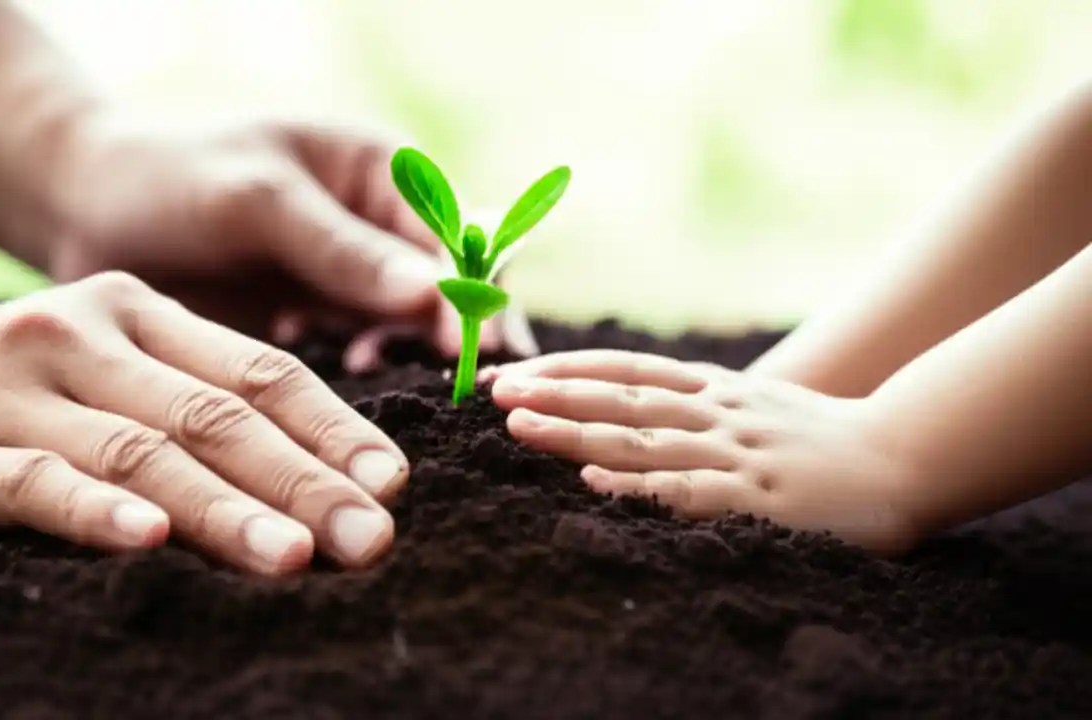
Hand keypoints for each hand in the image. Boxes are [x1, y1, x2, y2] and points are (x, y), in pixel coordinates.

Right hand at [0, 273, 408, 573]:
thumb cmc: (9, 397)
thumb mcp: (105, 372)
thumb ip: (192, 403)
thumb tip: (317, 480)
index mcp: (138, 311)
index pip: (260, 369)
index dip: (334, 428)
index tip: (395, 484)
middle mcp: (83, 334)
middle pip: (217, 412)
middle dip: (306, 480)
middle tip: (374, 540)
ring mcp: (17, 386)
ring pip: (143, 449)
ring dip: (225, 508)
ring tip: (296, 556)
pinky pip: (38, 482)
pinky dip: (98, 511)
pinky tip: (148, 543)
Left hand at [49, 115, 536, 368]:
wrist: (89, 214)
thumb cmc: (170, 178)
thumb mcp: (256, 201)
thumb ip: (341, 247)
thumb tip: (435, 295)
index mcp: (381, 174)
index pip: (452, 237)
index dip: (466, 295)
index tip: (465, 351)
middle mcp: (378, 229)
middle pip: (446, 290)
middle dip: (451, 338)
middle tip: (453, 391)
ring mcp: (350, 282)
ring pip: (411, 331)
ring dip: (407, 358)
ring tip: (367, 366)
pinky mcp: (319, 327)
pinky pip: (365, 358)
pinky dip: (367, 376)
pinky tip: (346, 378)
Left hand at [483, 352, 925, 554]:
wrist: (906, 457)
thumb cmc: (825, 439)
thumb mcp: (758, 406)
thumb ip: (702, 405)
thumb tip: (639, 408)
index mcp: (715, 389)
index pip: (626, 371)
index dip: (566, 370)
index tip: (514, 373)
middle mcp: (716, 412)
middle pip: (620, 399)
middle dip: (553, 394)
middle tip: (494, 391)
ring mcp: (735, 453)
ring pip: (641, 439)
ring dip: (576, 433)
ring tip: (519, 427)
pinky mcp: (757, 500)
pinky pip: (688, 492)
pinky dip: (638, 487)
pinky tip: (594, 484)